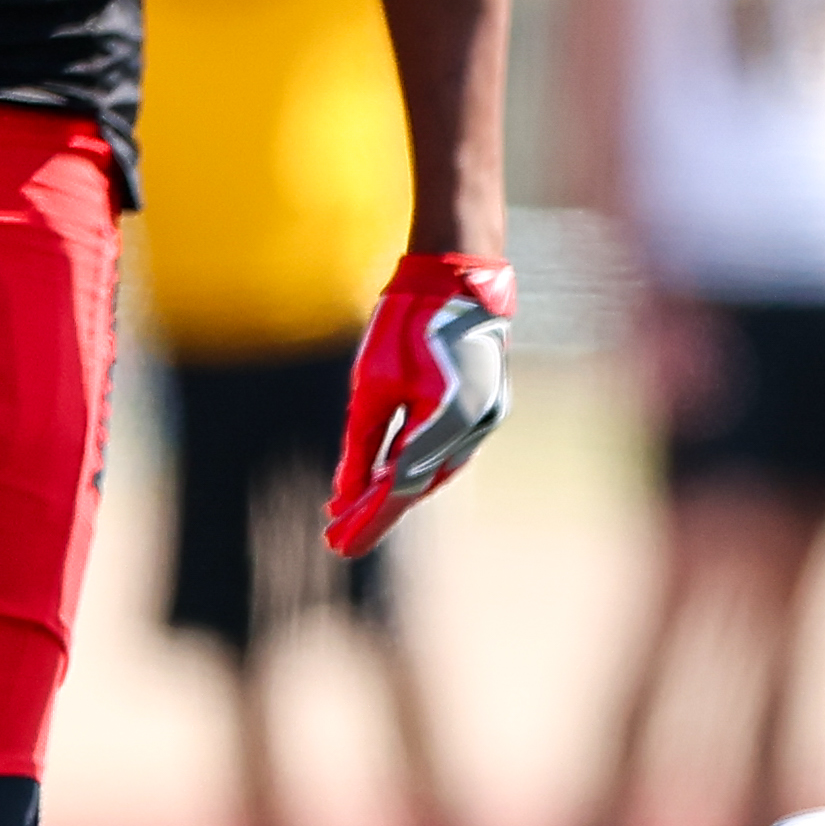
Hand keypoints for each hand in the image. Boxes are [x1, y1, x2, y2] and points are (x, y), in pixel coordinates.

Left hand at [325, 251, 513, 555]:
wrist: (459, 280)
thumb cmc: (407, 323)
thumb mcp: (372, 383)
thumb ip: (360, 442)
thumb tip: (345, 492)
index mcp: (446, 420)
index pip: (400, 485)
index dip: (367, 518)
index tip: (337, 544)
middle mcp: (474, 426)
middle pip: (420, 484)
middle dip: (378, 511)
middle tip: (337, 536)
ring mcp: (487, 418)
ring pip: (437, 470)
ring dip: (398, 491)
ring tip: (356, 509)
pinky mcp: (487, 407)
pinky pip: (449, 450)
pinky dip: (419, 465)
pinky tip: (391, 473)